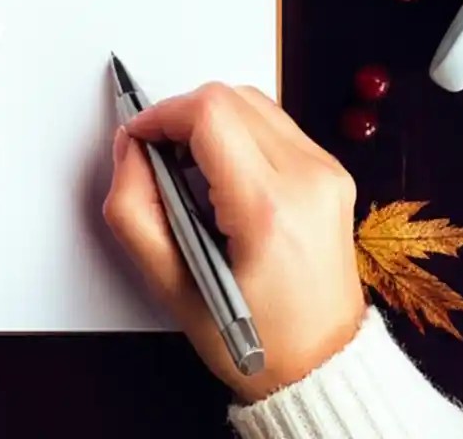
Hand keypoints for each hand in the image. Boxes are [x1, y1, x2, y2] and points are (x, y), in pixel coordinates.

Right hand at [103, 83, 365, 402]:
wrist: (321, 364)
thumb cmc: (254, 339)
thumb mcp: (171, 285)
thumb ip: (134, 209)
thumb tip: (129, 148)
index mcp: (269, 208)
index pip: (209, 113)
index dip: (161, 115)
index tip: (138, 140)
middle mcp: (309, 178)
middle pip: (231, 97)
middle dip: (182, 117)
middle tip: (160, 159)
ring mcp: (327, 172)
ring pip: (253, 102)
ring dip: (211, 122)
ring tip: (190, 171)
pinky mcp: (333, 173)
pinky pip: (275, 125)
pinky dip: (238, 135)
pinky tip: (222, 178)